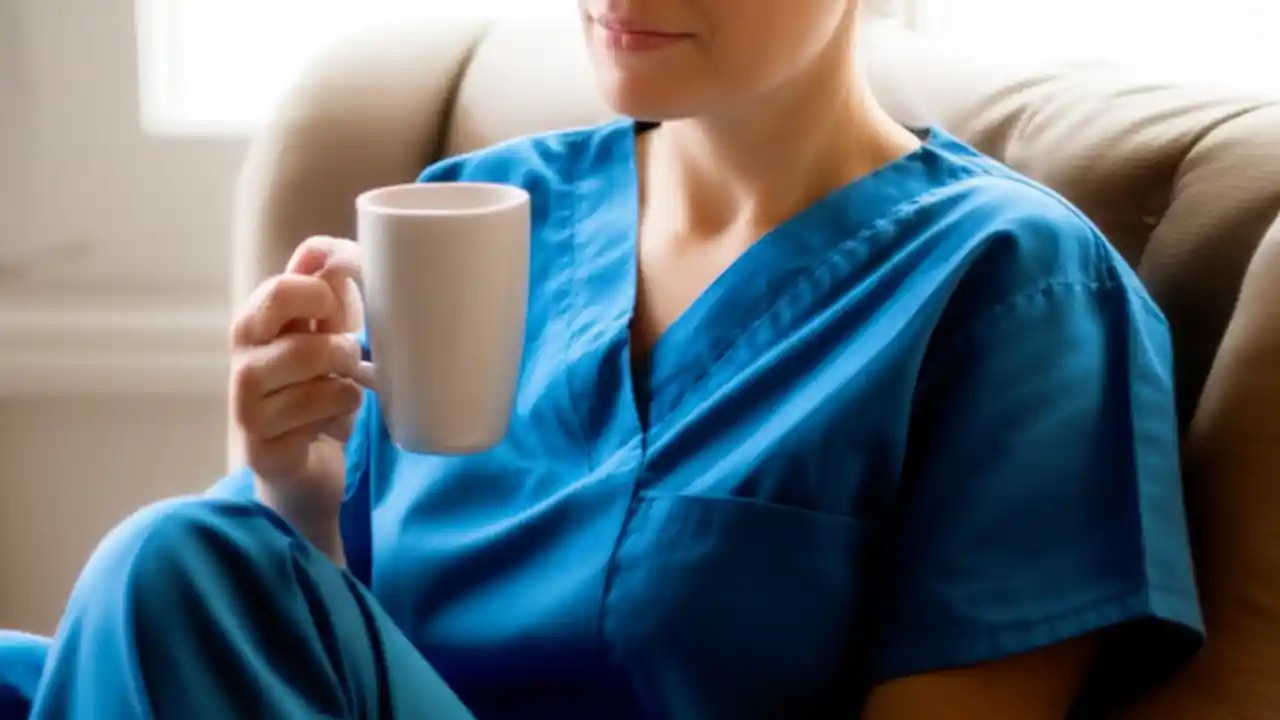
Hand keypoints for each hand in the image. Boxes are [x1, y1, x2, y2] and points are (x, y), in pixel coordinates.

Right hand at [229, 236, 367, 562]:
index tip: (341, 309)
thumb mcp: (328, 332)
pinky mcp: (261, 445)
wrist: (306, 466)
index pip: (287, 283)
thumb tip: (341, 252)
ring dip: (347, 379)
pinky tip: (329, 424)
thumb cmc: (318, 388)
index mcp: (257, 322)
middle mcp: (243, 357)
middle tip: (345, 359)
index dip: (327, 286)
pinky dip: (343, 413)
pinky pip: (325, 408)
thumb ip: (330, 288)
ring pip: (319, 362)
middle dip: (339, 338)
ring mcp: (246, 403)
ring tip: (340, 393)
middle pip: (298, 320)